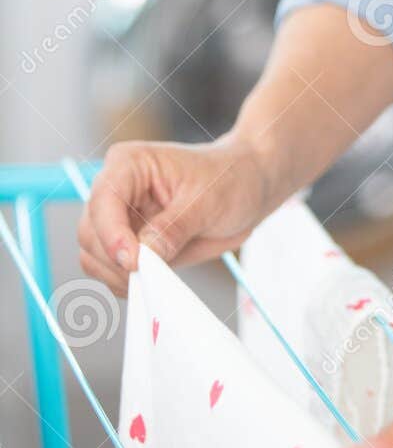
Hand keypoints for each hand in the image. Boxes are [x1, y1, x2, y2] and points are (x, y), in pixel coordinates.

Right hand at [78, 134, 272, 295]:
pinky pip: (110, 271)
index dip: (112, 234)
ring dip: (120, 275)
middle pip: (90, 233)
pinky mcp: (127, 243)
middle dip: (116, 260)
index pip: (103, 200)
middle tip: (153, 276)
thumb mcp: (208, 200)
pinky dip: (126, 282)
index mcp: (129, 164)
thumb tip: (145, 256)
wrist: (247, 187)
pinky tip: (155, 278)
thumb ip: (174, 228)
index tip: (134, 261)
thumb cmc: (230, 179)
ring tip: (160, 274)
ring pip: (94, 256)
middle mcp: (116, 190)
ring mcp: (119, 218)